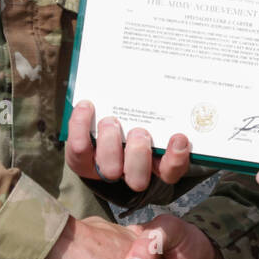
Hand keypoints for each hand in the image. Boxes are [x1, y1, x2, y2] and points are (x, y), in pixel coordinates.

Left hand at [65, 101, 190, 191]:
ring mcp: (105, 168)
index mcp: (156, 164)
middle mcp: (131, 172)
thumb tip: (178, 78)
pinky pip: (78, 150)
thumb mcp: (153, 117)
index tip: (179, 137)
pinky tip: (87, 106)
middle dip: (138, 154)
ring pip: (109, 169)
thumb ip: (162, 109)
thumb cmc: (136, 119)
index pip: (171, 172)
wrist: (104, 128)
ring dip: (110, 143)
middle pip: (138, 179)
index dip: (176, 159)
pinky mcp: (81, 160)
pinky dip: (81, 126)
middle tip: (139, 131)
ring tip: (111, 120)